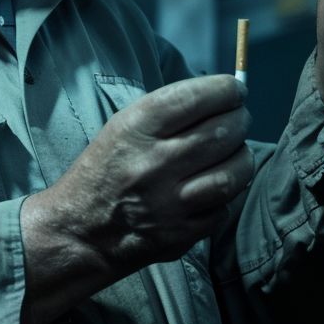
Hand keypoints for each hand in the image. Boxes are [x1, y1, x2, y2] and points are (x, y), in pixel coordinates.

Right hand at [19, 75, 252, 323]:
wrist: (80, 232)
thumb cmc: (104, 170)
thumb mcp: (122, 127)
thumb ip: (170, 111)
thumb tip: (222, 97)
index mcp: (136, 129)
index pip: (197, 97)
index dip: (227, 89)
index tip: (235, 90)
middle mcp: (155, 164)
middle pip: (224, 131)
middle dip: (240, 119)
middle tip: (238, 119)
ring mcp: (170, 203)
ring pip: (234, 172)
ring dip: (243, 157)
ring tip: (236, 151)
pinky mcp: (182, 234)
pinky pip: (225, 206)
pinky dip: (228, 192)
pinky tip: (218, 184)